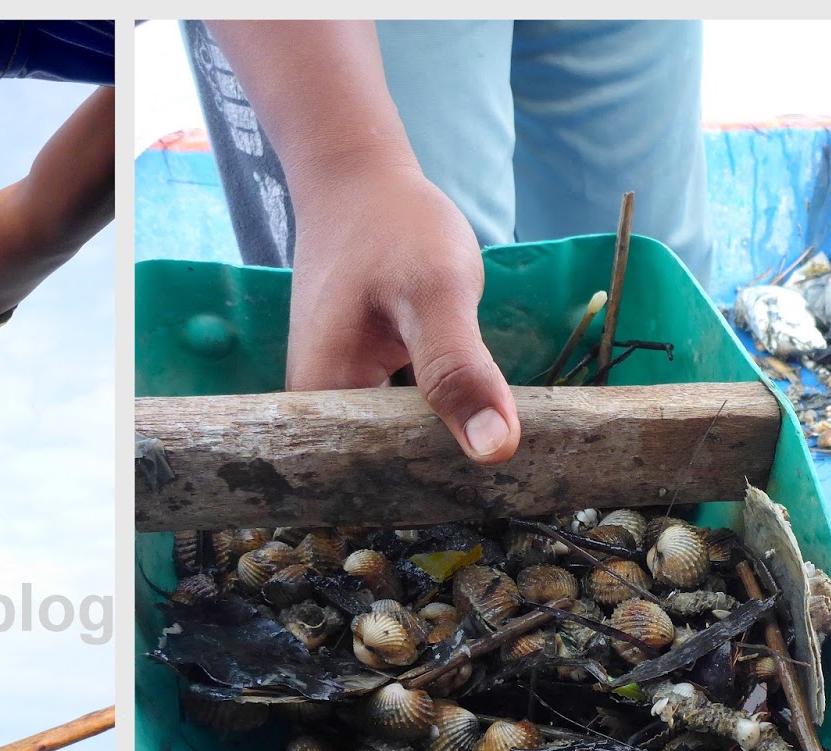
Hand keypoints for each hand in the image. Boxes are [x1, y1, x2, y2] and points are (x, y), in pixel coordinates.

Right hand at [287, 170, 520, 463]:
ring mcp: (336, 397)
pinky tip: (470, 418)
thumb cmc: (393, 228)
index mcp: (323, 404)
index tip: (495, 489)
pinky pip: (396, 418)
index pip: (378, 479)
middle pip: (386, 467)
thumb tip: (495, 450)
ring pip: (394, 444)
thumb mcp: (437, 293)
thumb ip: (459, 370)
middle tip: (511, 473)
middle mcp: (319, 412)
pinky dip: (432, 418)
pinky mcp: (356, 382)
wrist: (359, 181)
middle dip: (442, 469)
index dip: (436, 488)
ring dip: (440, 445)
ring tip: (496, 453)